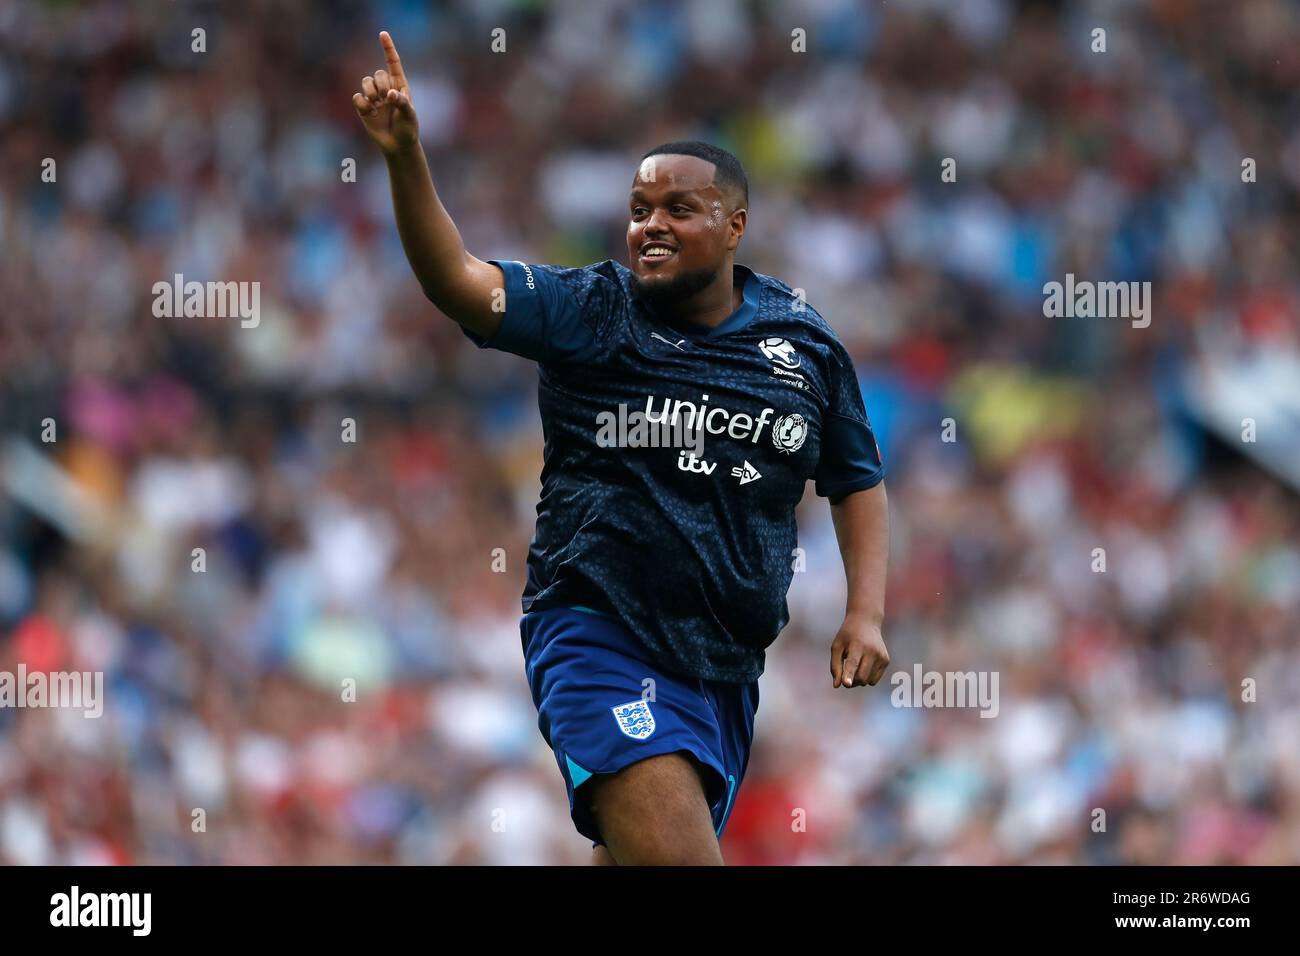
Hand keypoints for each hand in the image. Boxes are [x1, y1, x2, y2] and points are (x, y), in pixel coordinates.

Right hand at [353, 31, 418, 155]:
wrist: (398, 145)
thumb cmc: (408, 129)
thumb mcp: (410, 116)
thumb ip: (402, 103)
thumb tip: (390, 95)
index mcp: (400, 85)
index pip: (393, 63)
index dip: (388, 48)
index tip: (383, 34)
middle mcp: (386, 88)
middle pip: (377, 74)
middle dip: (381, 84)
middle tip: (386, 98)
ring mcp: (374, 97)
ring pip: (365, 82)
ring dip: (370, 91)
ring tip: (377, 104)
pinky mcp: (364, 107)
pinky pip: (357, 97)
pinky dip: (362, 104)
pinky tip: (370, 113)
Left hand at [830, 616, 888, 688]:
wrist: (866, 622)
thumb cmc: (848, 635)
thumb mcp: (836, 646)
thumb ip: (835, 666)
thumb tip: (836, 685)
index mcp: (857, 646)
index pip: (853, 663)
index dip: (849, 674)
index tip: (846, 684)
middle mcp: (872, 651)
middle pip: (861, 677)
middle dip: (851, 681)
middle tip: (845, 675)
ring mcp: (881, 656)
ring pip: (868, 681)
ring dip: (859, 680)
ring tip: (854, 667)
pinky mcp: (886, 660)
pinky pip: (874, 680)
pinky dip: (867, 677)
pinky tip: (864, 665)